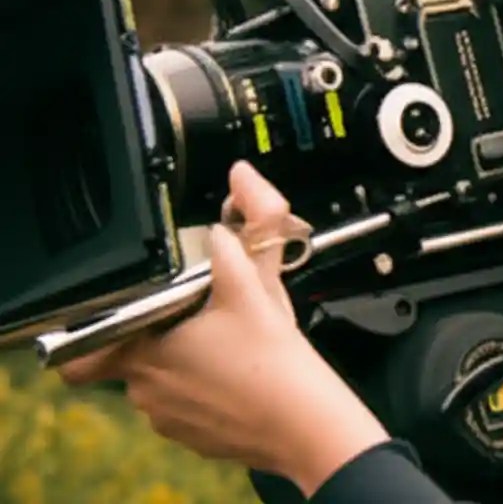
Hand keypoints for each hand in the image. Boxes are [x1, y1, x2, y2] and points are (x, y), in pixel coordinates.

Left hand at [56, 161, 390, 496]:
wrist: (304, 422)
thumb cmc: (273, 359)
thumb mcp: (255, 282)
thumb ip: (248, 225)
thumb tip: (244, 179)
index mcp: (144, 352)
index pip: (84, 352)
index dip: (104, 330)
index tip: (137, 315)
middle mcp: (146, 391)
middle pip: (136, 355)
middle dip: (167, 334)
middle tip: (206, 320)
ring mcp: (169, 419)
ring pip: (165, 381)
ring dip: (188, 362)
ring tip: (229, 346)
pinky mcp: (194, 437)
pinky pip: (188, 406)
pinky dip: (208, 390)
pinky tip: (240, 376)